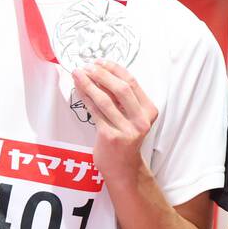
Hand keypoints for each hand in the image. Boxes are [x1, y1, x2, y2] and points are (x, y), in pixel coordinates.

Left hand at [71, 59, 158, 184]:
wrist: (122, 167)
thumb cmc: (125, 138)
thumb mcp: (132, 117)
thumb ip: (124, 99)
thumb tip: (102, 73)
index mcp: (149, 111)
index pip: (133, 83)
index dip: (115, 69)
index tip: (101, 61)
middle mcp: (141, 120)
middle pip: (121, 89)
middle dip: (102, 74)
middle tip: (88, 66)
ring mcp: (126, 129)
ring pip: (105, 100)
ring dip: (89, 83)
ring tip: (78, 74)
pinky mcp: (110, 136)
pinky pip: (95, 112)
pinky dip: (85, 97)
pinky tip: (78, 89)